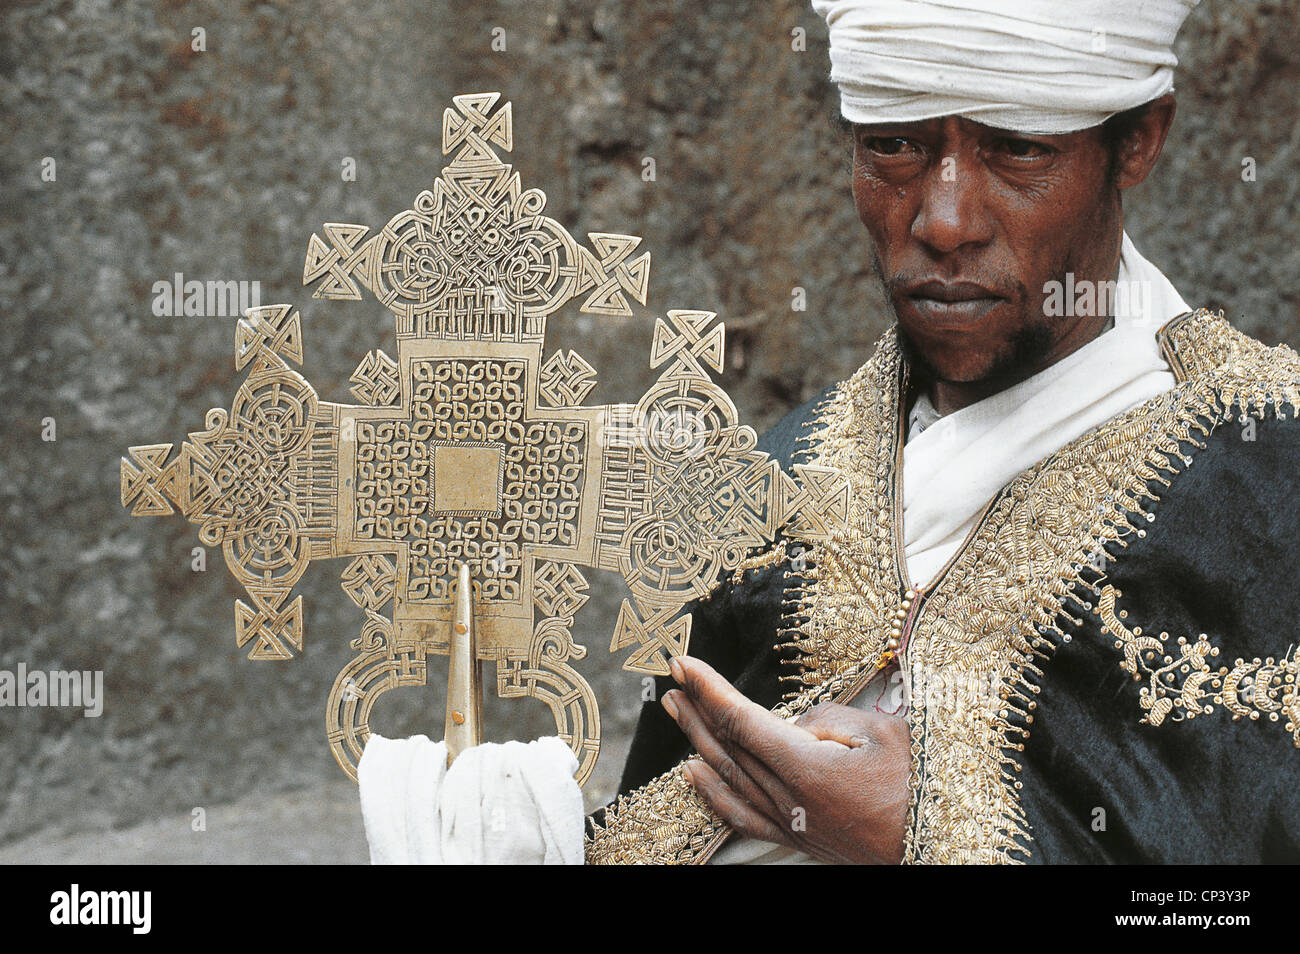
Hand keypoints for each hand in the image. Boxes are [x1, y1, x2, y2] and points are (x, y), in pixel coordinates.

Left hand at [661, 655, 909, 864]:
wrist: (943, 842)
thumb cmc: (923, 784)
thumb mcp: (883, 732)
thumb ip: (828, 718)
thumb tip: (792, 723)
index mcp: (807, 769)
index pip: (742, 720)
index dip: (710, 689)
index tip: (685, 663)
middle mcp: (789, 800)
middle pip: (728, 747)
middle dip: (696, 708)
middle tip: (672, 677)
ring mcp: (791, 823)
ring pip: (729, 778)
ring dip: (697, 740)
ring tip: (675, 710)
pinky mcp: (798, 839)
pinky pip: (742, 815)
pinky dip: (712, 793)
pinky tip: (692, 774)